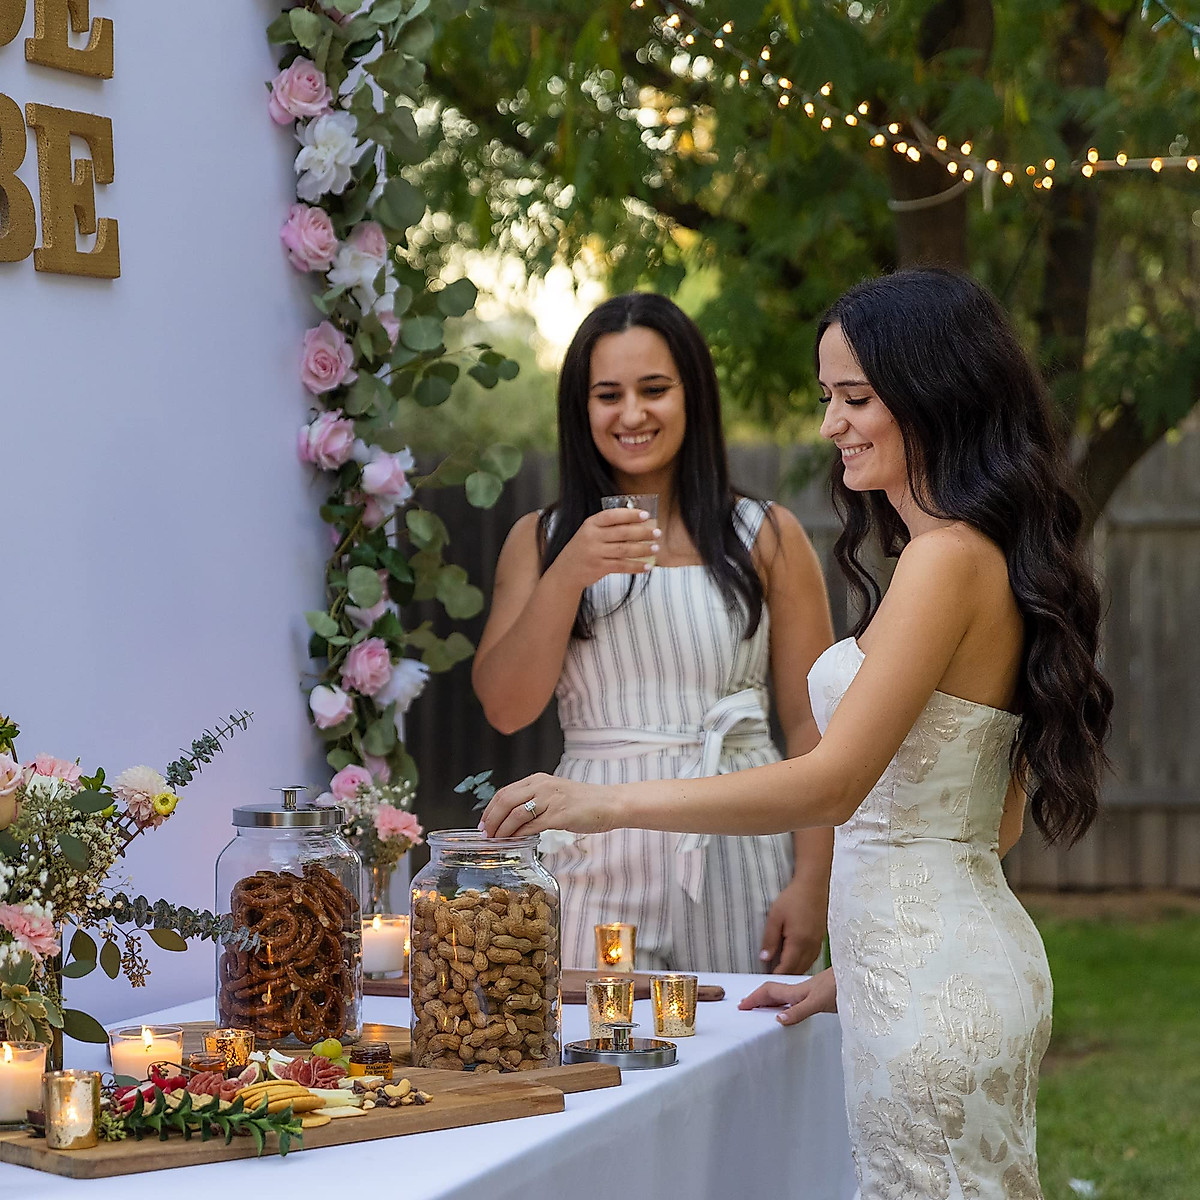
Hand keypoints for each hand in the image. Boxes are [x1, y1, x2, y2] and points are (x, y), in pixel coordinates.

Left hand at [481, 772, 618, 837]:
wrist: (610, 803)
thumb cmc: (583, 802)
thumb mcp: (554, 794)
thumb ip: (534, 801)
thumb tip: (511, 819)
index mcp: (538, 779)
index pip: (504, 792)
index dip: (490, 810)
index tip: (483, 824)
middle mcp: (542, 786)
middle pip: (505, 801)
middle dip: (491, 820)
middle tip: (486, 836)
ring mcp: (551, 799)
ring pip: (516, 814)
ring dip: (502, 831)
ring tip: (497, 842)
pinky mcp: (560, 815)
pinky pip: (532, 826)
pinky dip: (519, 836)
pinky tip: (515, 842)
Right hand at [550, 508, 659, 591]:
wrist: (566, 571)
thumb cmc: (583, 548)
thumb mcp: (590, 532)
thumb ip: (608, 526)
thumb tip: (637, 521)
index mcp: (590, 524)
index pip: (612, 516)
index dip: (630, 514)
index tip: (646, 514)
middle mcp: (592, 537)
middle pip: (622, 533)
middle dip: (642, 532)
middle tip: (657, 532)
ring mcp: (595, 553)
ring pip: (624, 550)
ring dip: (642, 549)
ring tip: (656, 548)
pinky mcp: (599, 568)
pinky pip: (621, 566)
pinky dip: (636, 566)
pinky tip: (647, 566)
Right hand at [739, 967, 836, 1026]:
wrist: (863, 975)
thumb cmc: (844, 987)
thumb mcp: (820, 1002)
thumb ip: (799, 1011)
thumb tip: (777, 1019)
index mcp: (798, 991)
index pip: (769, 992)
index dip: (754, 998)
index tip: (741, 1006)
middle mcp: (802, 990)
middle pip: (774, 992)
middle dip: (757, 998)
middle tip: (745, 1006)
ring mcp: (811, 991)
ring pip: (784, 994)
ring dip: (770, 1000)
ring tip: (762, 1007)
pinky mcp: (821, 994)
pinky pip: (796, 998)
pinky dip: (786, 1002)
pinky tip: (791, 1007)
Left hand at [759, 881, 825, 974]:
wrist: (814, 886)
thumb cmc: (794, 898)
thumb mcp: (775, 917)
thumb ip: (769, 939)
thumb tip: (764, 958)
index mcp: (799, 942)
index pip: (787, 967)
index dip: (777, 974)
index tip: (767, 979)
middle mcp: (811, 946)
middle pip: (798, 969)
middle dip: (786, 975)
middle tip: (773, 977)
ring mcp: (818, 943)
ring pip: (807, 965)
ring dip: (795, 970)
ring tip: (783, 970)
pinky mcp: (821, 939)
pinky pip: (812, 958)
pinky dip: (804, 963)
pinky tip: (796, 960)